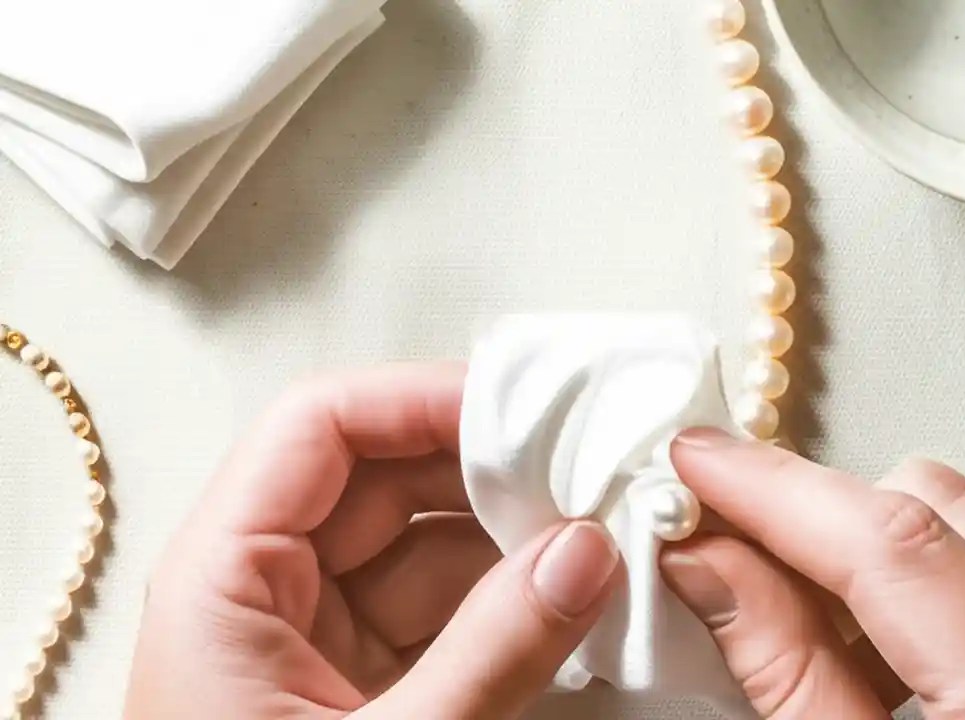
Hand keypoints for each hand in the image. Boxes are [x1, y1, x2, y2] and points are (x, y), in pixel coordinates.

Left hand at [125, 364, 620, 718]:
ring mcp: (322, 637)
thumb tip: (586, 554)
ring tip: (600, 529)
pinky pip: (445, 608)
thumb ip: (493, 654)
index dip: (418, 398)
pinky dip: (510, 597)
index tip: (521, 407)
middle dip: (489, 469)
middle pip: (384, 477)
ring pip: (427, 543)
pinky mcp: (367, 682)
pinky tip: (574, 594)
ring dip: (513, 535)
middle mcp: (269, 590)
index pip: (318, 430)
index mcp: (227, 580)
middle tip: (587, 467)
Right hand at [662, 429, 964, 718]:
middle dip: (825, 528)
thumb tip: (714, 560)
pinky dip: (944, 581)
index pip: (893, 543)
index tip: (703, 464)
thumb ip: (789, 669)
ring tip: (843, 640)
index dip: (775, 491)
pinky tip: (907, 647)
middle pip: (929, 502)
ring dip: (886, 557)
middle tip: (743, 561)